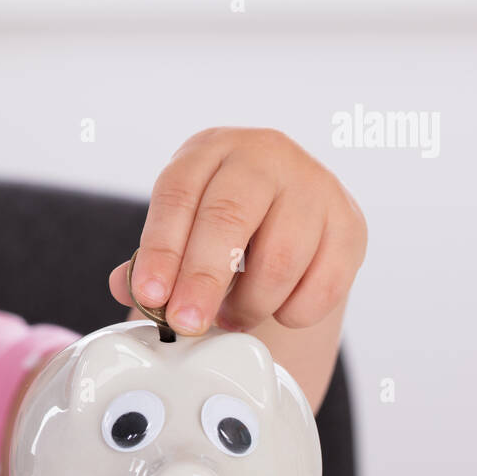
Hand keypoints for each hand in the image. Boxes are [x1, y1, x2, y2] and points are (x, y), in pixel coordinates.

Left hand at [109, 127, 366, 334]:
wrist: (289, 211)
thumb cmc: (219, 222)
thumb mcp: (181, 226)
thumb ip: (152, 258)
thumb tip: (126, 285)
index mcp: (210, 151)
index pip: (178, 195)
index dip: (162, 250)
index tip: (150, 297)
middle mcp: (265, 155)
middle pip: (229, 219)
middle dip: (203, 280)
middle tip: (186, 324)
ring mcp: (314, 185)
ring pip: (280, 258)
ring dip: (248, 304)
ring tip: (229, 317)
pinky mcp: (350, 224)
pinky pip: (322, 285)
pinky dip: (292, 312)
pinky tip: (274, 308)